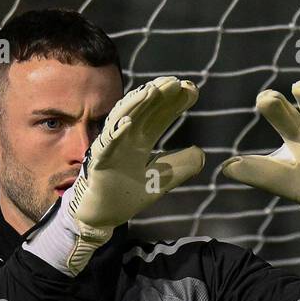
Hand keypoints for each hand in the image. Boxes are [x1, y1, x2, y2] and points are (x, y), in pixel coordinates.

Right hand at [25, 76, 204, 275]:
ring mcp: (111, 148)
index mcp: (140, 142)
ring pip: (124, 120)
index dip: (174, 103)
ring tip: (154, 90)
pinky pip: (107, 145)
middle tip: (178, 83)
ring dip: (138, 104)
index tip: (192, 91)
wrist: (101, 217)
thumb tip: (201, 154)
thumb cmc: (124, 196)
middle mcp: (126, 140)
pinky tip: (128, 121)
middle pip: (144, 112)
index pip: (159, 116)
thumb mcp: (160, 182)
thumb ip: (179, 168)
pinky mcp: (98, 162)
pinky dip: (116, 132)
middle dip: (160, 96)